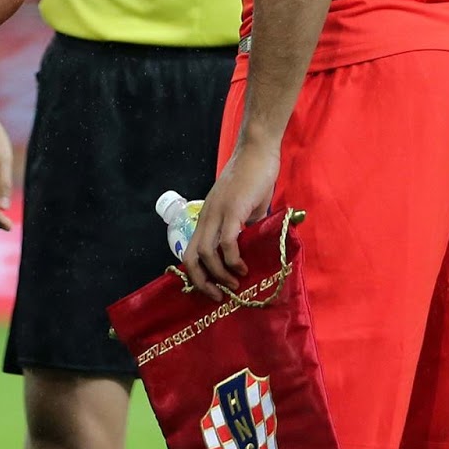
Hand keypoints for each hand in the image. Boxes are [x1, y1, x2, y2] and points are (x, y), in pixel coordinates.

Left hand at [183, 139, 280, 299]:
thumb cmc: (254, 178)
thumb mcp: (247, 210)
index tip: (211, 288)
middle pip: (191, 256)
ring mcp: (217, 213)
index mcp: (207, 217)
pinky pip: (226, 241)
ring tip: (234, 285)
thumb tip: (254, 249)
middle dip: (200, 282)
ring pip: (205, 252)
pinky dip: (232, 260)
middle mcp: (207, 216)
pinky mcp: (233, 210)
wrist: (257, 151)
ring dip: (218, 274)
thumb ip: (247, 229)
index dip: (196, 273)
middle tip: (217, 296)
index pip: (190, 250)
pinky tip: (243, 267)